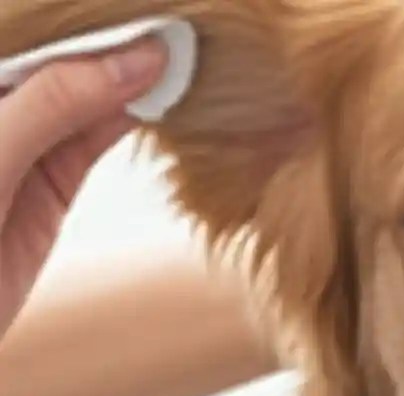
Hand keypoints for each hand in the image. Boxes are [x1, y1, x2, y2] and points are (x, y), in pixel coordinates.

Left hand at [0, 39, 165, 338]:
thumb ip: (57, 102)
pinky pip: (100, 133)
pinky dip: (137, 116)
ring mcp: (23, 139)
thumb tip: (140, 57)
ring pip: (89, 92)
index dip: (90, 18)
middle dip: (118, 39)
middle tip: (183, 23)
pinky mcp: (52, 179)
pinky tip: (169, 94)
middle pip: (63, 54)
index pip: (32, 31)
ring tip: (189, 53)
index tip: (155, 8)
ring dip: (135, 76)